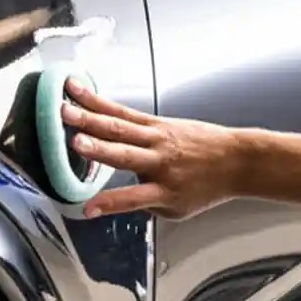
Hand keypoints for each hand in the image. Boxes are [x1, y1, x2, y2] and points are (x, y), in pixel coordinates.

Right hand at [61, 78, 249, 219]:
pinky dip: (98, 101)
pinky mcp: (154, 121)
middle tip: (72, 141)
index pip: (134, 199)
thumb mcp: (178, 209)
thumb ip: (147, 204)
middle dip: (97, 148)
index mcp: (165, 190)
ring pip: (119, 127)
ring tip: (64, 109)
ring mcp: (156, 138)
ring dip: (90, 117)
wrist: (235, 159)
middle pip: (124, 154)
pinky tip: (77, 91)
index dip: (110, 204)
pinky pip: (122, 111)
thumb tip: (118, 198)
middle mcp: (159, 162)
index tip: (86, 209)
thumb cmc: (206, 187)